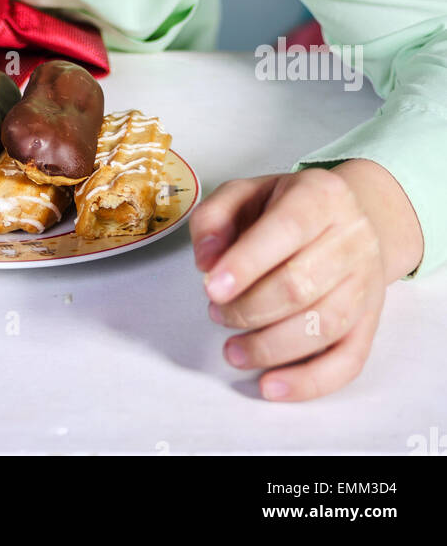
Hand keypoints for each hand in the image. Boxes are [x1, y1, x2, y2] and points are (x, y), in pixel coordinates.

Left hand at [189, 167, 388, 401]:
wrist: (347, 218)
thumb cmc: (286, 207)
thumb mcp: (245, 192)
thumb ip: (215, 217)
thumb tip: (206, 261)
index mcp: (321, 196)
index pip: (287, 230)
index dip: (247, 264)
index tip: (212, 289)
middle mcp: (353, 237)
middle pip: (301, 285)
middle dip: (249, 308)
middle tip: (216, 313)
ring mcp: (367, 282)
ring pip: (323, 326)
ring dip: (269, 347)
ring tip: (233, 349)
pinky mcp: (371, 320)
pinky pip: (348, 361)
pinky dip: (308, 382)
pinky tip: (271, 386)